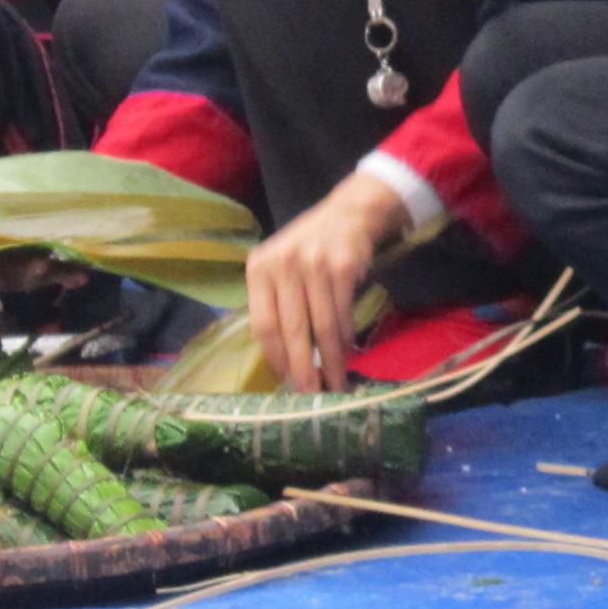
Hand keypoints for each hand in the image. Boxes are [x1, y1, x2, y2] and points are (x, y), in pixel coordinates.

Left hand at [245, 168, 411, 388]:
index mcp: (259, 268)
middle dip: (303, 368)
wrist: (348, 213)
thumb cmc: (310, 247)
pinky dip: (346, 337)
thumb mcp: (281, 267)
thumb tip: (283, 359)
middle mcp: (283, 264)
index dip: (276, 358)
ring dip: (331, 360)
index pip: (263, 324)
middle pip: (292, 330)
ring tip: (336, 382)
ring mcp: (314, 264)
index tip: (286, 381)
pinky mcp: (342, 266)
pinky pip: (343, 313)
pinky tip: (348, 351)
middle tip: (310, 395)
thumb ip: (275, 303)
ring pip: (322, 326)